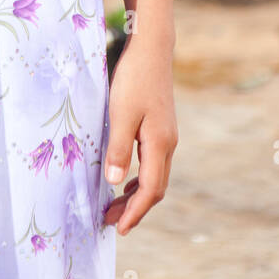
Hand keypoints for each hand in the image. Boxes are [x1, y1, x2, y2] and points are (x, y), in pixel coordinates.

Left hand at [102, 35, 177, 235]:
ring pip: (155, 176)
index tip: (120, 229)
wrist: (151, 49)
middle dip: (134, 209)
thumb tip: (115, 184)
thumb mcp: (121, 114)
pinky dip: (140, 177)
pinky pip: (152, 162)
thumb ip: (119, 149)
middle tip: (110, 221)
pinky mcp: (161, 127)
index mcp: (160, 144)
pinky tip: (126, 178)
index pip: (151, 190)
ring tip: (114, 205)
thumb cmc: (134, 79)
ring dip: (136, 194)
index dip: (135, 212)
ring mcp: (166, 135)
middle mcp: (168, 144)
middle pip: (156, 188)